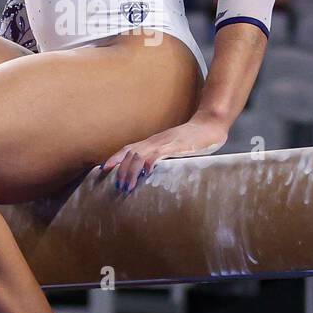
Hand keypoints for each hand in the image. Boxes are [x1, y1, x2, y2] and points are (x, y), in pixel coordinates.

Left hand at [96, 116, 228, 194]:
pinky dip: (149, 163)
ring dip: (131, 171)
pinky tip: (145, 173)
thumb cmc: (193, 141)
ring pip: (140, 155)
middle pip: (130, 153)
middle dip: (120, 169)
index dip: (115, 158)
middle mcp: (155, 141)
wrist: (209, 126)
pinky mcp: (175, 146)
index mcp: (153, 142)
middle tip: (116, 185)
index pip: (128, 148)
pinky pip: (158, 154)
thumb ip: (164, 158)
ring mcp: (164, 142)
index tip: (103, 170)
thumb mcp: (174, 150)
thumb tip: (152, 173)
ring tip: (127, 186)